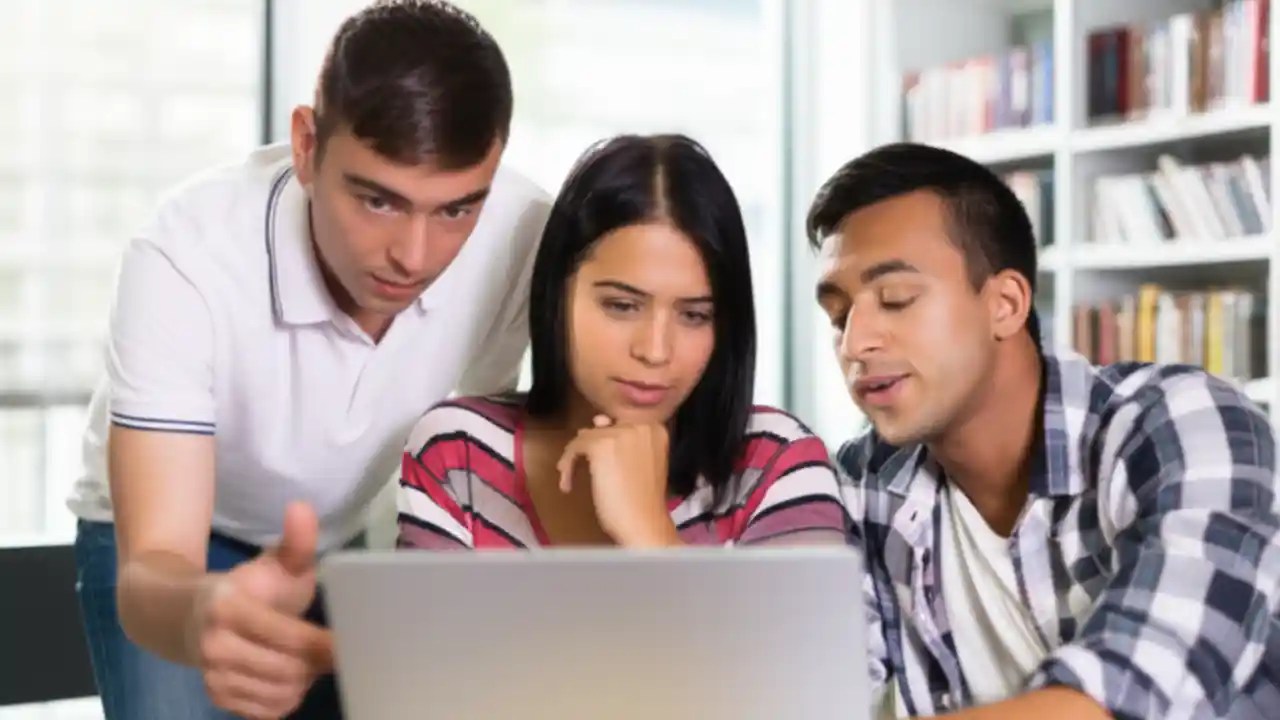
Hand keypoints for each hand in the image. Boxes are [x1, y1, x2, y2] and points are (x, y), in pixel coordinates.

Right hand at [188, 502, 331, 718]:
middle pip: (288, 670)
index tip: (349, 644)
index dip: (324, 645)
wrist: (184, 616)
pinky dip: (285, 699)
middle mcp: (215, 646)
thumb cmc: (245, 589)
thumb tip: (302, 506)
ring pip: (279, 694)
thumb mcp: (272, 563)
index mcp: (229, 608)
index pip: (289, 637)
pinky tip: (287, 678)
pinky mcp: (216, 699)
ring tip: (305, 661)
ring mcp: (213, 676)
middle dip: (315, 664)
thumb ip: (295, 542)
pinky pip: (267, 712)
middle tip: (329, 652)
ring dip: (302, 682)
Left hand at [557, 415, 680, 546]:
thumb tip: (598, 422)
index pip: (621, 424)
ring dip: (575, 457)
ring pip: (586, 437)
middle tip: (581, 469)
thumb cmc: (644, 503)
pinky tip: (568, 485)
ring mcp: (621, 432)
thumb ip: (623, 444)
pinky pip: (575, 447)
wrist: (645, 523)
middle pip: (603, 429)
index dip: (606, 440)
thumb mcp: (640, 464)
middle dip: (589, 449)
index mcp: (655, 428)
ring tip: (570, 477)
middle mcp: (640, 424)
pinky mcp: (601, 445)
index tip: (599, 461)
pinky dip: (568, 465)